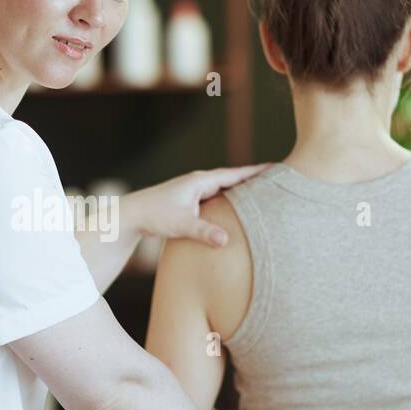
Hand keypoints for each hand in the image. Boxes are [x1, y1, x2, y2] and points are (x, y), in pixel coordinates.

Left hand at [129, 164, 271, 245]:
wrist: (131, 215)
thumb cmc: (154, 216)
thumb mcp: (181, 224)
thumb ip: (203, 231)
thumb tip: (224, 240)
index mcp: (201, 182)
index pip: (235, 174)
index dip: (256, 172)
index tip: (277, 168)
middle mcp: (199, 183)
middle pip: (233, 179)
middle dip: (254, 180)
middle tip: (278, 180)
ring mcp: (194, 192)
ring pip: (224, 190)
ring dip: (242, 191)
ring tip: (264, 194)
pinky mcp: (190, 202)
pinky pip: (216, 199)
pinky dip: (229, 202)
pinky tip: (237, 210)